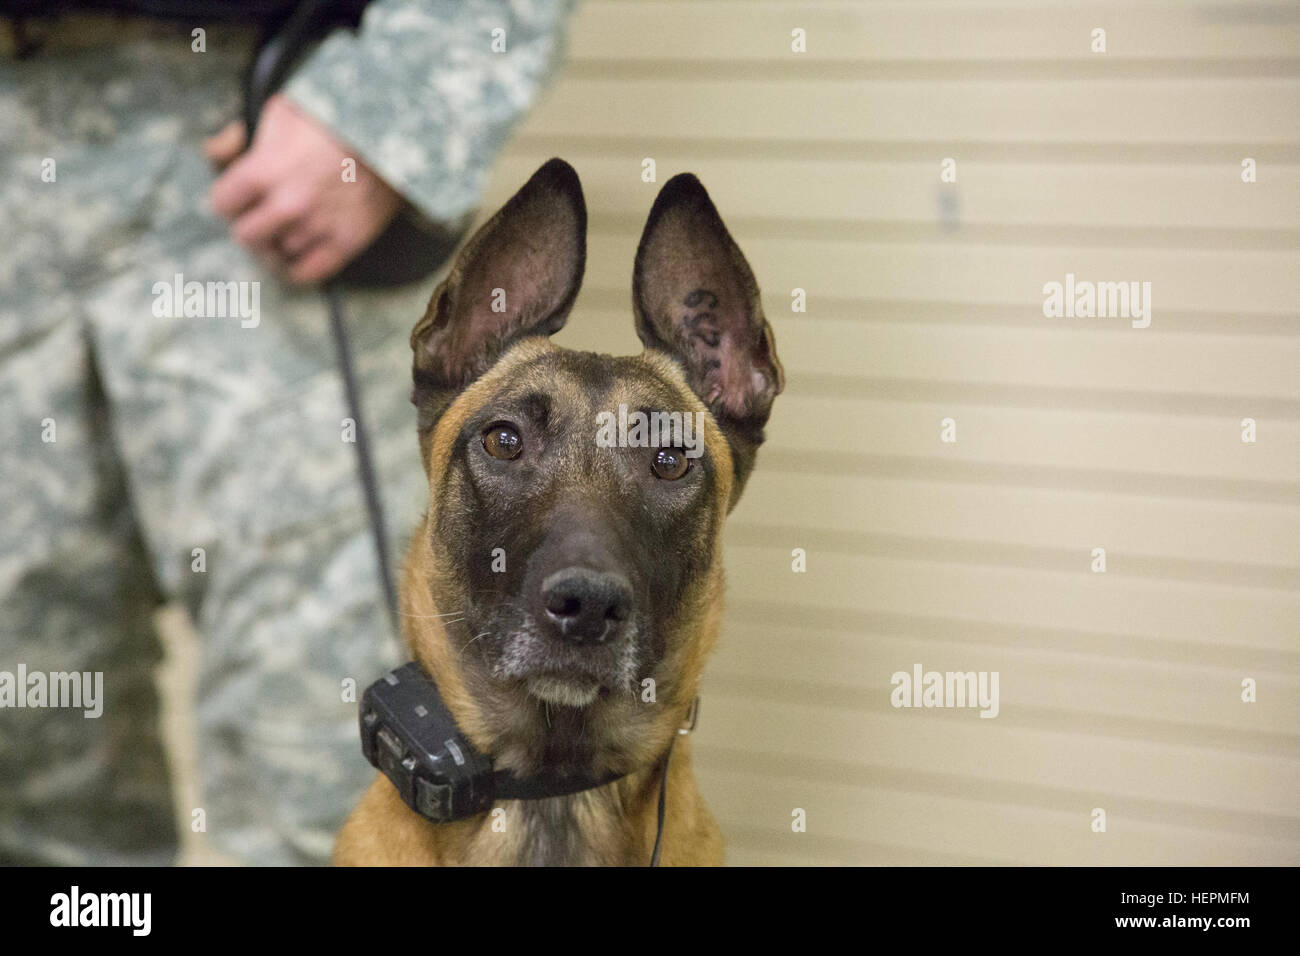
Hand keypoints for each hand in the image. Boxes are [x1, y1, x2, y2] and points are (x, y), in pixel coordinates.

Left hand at [207, 95, 400, 283]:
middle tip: (262, 216)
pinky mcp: (346, 243)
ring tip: (291, 227)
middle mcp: (287, 204)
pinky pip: (307, 273)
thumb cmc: (334, 118)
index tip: (241, 197)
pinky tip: (300, 253)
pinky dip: (298, 267)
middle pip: (246, 236)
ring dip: (280, 242)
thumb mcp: (281, 111)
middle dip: (251, 225)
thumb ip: (241, 134)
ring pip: (277, 253)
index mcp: (264, 170)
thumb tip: (213, 153)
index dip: (230, 199)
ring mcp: (317, 227)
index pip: (223, 204)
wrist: (391, 133)